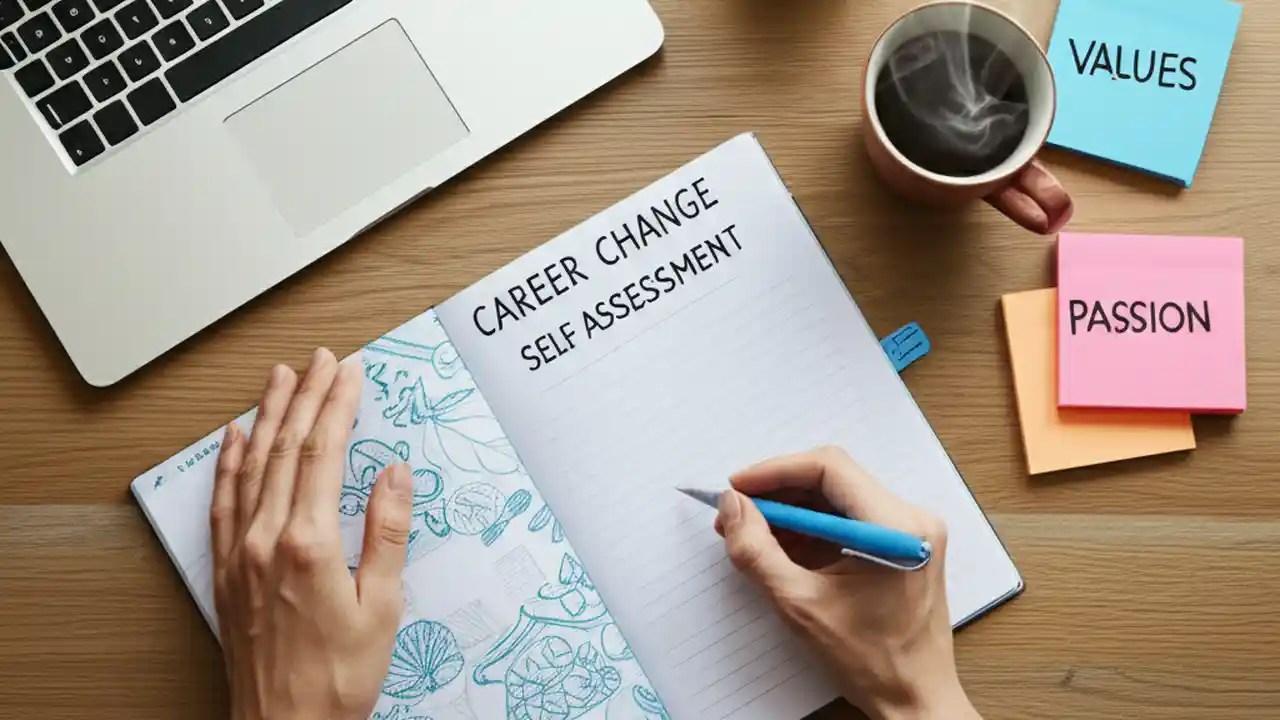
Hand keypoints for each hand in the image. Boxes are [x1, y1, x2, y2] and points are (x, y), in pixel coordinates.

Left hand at [211, 349, 412, 719]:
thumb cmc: (338, 676)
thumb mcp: (382, 606)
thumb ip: (387, 532)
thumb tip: (394, 474)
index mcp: (310, 544)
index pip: (323, 454)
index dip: (337, 406)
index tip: (349, 372)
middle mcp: (267, 540)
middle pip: (286, 449)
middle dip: (305, 396)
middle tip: (319, 359)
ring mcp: (240, 553)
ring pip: (251, 466)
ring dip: (267, 416)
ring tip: (279, 378)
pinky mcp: (226, 571)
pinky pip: (223, 502)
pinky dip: (228, 463)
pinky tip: (234, 438)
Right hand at [715, 447, 980, 719]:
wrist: (915, 700)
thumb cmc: (872, 661)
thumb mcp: (800, 605)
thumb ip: (757, 551)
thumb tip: (732, 507)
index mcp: (896, 527)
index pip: (829, 469)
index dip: (775, 471)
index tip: (737, 487)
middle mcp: (910, 519)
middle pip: (832, 479)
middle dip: (778, 492)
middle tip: (736, 511)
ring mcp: (908, 531)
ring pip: (836, 497)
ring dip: (791, 511)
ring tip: (750, 531)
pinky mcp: (899, 545)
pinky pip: (847, 519)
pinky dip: (810, 528)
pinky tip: (779, 546)